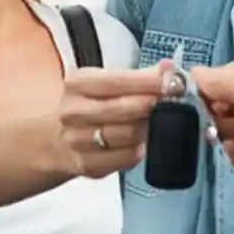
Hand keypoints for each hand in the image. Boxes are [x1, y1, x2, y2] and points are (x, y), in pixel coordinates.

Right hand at [56, 60, 175, 177]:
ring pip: (123, 135)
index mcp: (77, 84)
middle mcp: (73, 112)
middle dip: (149, 105)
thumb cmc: (92, 105)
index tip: (172, 81)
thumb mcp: (107, 82)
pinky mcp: (86, 164)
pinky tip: (144, 144)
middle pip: (118, 109)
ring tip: (161, 122)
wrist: (59, 138)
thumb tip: (169, 69)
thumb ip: (140, 76)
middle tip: (174, 103)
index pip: (114, 81)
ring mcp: (77, 140)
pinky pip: (122, 159)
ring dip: (147, 128)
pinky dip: (138, 151)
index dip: (146, 82)